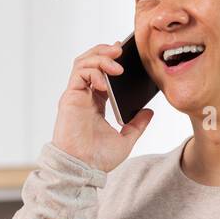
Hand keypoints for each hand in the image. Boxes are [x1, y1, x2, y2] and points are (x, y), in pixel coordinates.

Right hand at [50, 41, 154, 171]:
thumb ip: (137, 125)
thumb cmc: (98, 159)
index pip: (102, 73)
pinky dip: (94, 71)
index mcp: (95, 103)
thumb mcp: (125, 140)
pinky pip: (79, 73)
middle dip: (105, 51)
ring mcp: (76, 95)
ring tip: (117, 62)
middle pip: (90, 62)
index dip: (111, 60)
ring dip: (100, 57)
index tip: (125, 53)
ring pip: (83, 62)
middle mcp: (84, 96)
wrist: (83, 169)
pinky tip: (107, 82)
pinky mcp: (69, 97)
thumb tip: (149, 112)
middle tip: (121, 49)